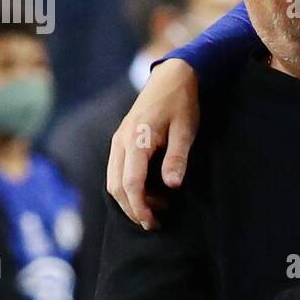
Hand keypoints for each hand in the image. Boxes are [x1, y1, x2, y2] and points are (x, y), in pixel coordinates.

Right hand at [106, 59, 199, 228]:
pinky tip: (149, 193)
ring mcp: (118, 141)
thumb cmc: (182, 103)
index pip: (131, 183)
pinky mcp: (121, 141)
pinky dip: (128, 187)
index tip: (153, 222)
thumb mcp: (186, 130)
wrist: (171, 76)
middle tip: (155, 223)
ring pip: (113, 180)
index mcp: (137, 139)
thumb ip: (178, 157)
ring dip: (130, 200)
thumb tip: (171, 185)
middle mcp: (121, 141)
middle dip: (133, 209)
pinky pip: (116, 171)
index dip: (140, 207)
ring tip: (156, 209)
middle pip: (116, 186)